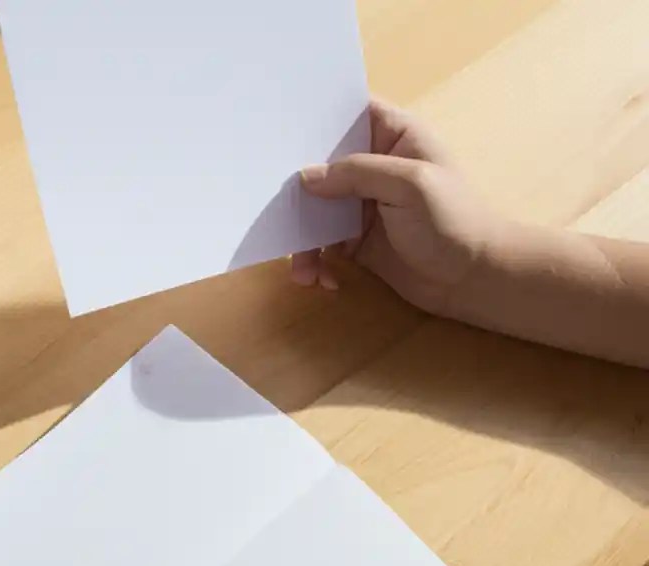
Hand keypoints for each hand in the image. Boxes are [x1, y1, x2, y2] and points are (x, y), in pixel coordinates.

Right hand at [292, 99, 507, 316]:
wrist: (474, 279)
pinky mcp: (353, 239)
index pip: (347, 111)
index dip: (313, 114)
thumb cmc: (454, 220)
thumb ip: (357, 173)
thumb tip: (304, 177)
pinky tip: (323, 279)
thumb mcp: (410, 185)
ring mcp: (360, 203)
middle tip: (266, 200)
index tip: (276, 125)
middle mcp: (371, 165)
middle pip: (318, 162)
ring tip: (302, 269)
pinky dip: (314, 261)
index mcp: (391, 136)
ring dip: (301, 237)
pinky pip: (319, 243)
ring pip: (313, 208)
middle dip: (292, 184)